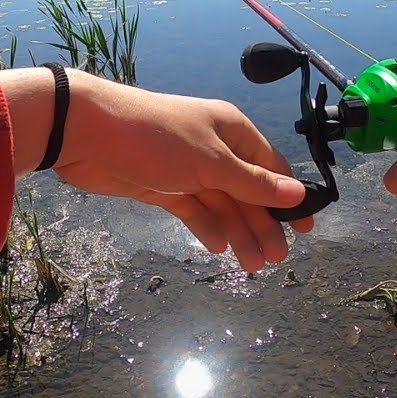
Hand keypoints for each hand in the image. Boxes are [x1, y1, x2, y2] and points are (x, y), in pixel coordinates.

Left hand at [49, 71, 312, 271]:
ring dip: (237, 232)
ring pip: (221, 204)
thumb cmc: (158, 139)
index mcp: (232, 131)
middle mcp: (214, 148)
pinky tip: (218, 247)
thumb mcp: (212, 162)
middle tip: (276, 260)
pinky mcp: (163, 187)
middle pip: (247, 191)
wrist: (89, 133)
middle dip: (263, 223)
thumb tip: (299, 193)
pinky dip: (207, 227)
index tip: (307, 228)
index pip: (270, 167)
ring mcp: (187, 169)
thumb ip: (253, 183)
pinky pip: (194, 210)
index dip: (289, 197)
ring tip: (250, 266)